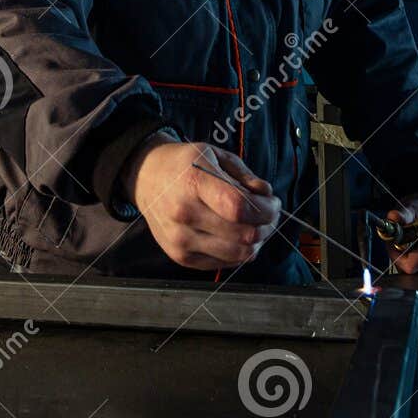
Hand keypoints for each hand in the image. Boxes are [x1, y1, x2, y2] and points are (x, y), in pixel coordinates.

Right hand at [123, 140, 280, 269]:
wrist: (144, 178)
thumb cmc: (183, 165)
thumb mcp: (214, 154)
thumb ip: (244, 175)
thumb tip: (266, 196)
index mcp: (193, 183)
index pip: (240, 208)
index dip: (266, 210)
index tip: (272, 203)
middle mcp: (184, 214)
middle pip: (244, 235)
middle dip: (267, 225)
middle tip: (268, 214)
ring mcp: (181, 239)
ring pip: (239, 254)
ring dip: (256, 241)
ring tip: (254, 226)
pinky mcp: (181, 257)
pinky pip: (225, 263)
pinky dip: (239, 252)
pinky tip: (236, 235)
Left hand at [385, 193, 417, 273]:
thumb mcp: (412, 207)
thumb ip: (403, 214)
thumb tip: (393, 216)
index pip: (410, 266)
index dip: (396, 256)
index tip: (393, 244)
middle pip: (412, 269)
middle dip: (401, 256)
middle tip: (399, 240)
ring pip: (416, 269)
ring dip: (407, 256)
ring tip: (409, 240)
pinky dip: (414, 257)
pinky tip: (416, 245)